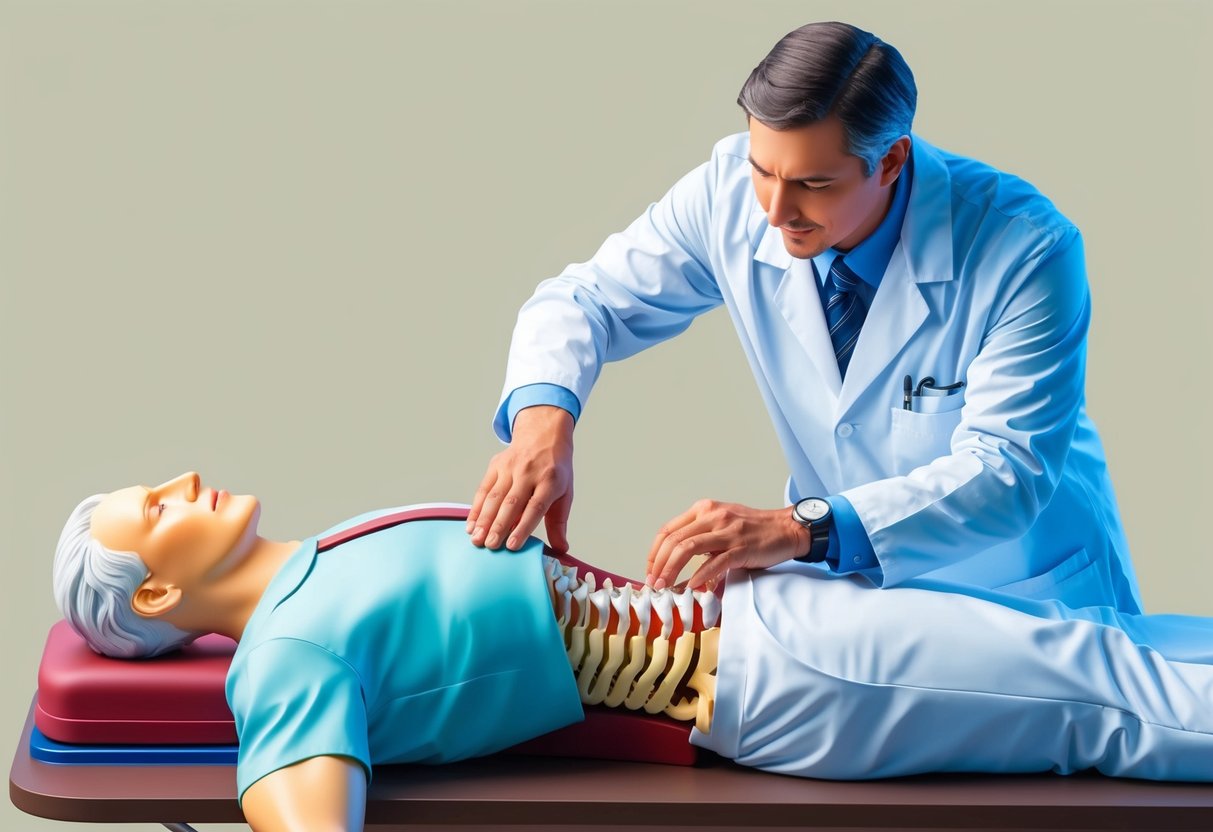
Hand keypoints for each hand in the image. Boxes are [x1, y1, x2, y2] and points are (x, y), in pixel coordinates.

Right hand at [468, 405, 574, 551]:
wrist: (543, 435)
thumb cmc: (555, 471)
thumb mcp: (565, 493)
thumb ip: (559, 523)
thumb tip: (561, 550)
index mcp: (550, 481)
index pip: (536, 507)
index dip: (523, 527)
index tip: (512, 545)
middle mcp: (529, 472)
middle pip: (512, 502)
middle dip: (499, 526)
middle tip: (490, 546)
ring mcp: (511, 467)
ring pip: (494, 496)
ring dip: (484, 519)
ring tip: (477, 539)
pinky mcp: (496, 465)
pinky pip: (484, 489)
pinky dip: (476, 508)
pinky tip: (471, 524)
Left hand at [645, 499, 809, 590]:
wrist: (786, 528)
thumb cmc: (752, 530)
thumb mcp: (720, 526)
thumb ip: (698, 540)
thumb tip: (674, 567)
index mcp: (703, 510)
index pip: (668, 531)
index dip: (654, 553)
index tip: (651, 572)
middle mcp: (712, 516)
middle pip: (674, 540)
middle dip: (658, 565)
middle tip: (654, 584)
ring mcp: (727, 531)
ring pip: (688, 548)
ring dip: (671, 570)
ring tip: (665, 587)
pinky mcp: (741, 547)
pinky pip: (715, 562)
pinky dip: (700, 575)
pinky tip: (692, 586)